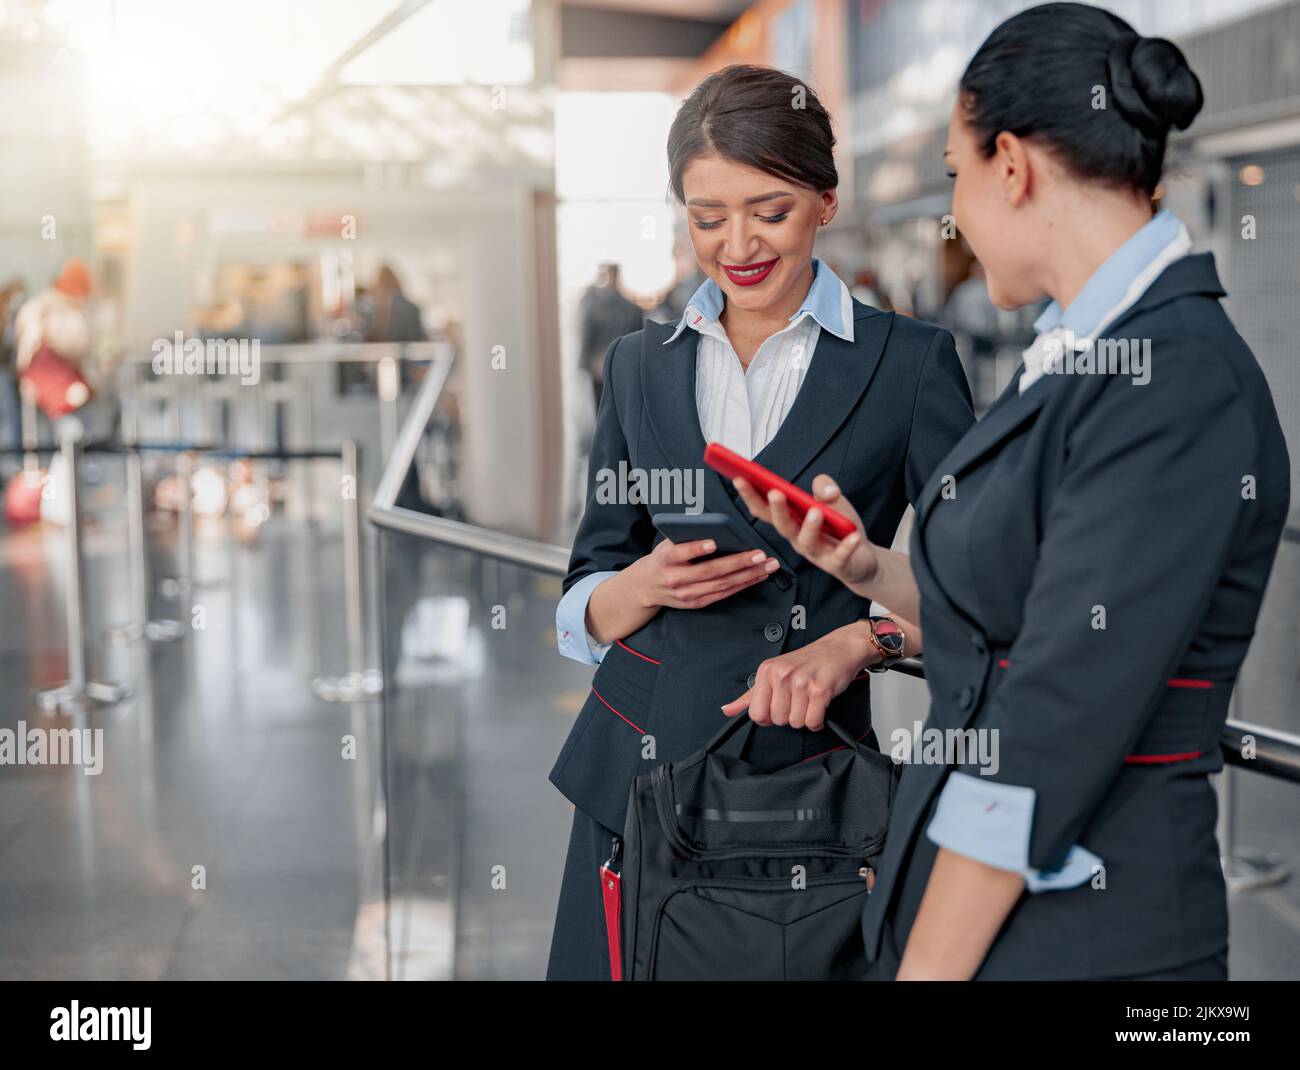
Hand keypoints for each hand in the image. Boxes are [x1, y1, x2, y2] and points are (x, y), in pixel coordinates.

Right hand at [628, 536, 779, 611]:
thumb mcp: (666, 543)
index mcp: (666, 559)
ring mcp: (687, 594)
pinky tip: (758, 576)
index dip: (696, 548)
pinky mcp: (697, 603)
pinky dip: (743, 585)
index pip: (680, 553)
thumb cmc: (662, 559)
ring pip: (721, 585)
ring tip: (767, 566)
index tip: (713, 542)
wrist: (646, 587)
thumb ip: (686, 536)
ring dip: (748, 575)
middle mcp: (676, 579)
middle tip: (760, 554)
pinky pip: (724, 594)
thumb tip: (714, 524)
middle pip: (709, 571)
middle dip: (738, 563)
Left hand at [719, 622, 876, 730]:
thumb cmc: (807, 662)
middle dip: (790, 715)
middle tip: (799, 699)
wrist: (838, 649)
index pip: (756, 713)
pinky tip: (819, 706)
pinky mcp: (819, 690)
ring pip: (795, 723)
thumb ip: (750, 695)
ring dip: (805, 717)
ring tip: (810, 700)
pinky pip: (812, 722)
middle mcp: (781, 675)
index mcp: (766, 671)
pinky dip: (817, 721)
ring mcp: (800, 682)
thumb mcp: (774, 673)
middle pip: (777, 720)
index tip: (779, 706)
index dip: (769, 716)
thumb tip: (727, 710)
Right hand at [733, 474, 878, 593]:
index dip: (751, 495)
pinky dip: (845, 547)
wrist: (862, 560)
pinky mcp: (836, 565)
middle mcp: (798, 539)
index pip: (765, 509)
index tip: (739, 477)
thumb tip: (826, 489)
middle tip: (774, 492)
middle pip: (781, 525)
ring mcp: (816, 553)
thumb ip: (825, 488)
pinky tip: (852, 537)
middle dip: (776, 509)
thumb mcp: (833, 502)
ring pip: (806, 542)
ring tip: (815, 511)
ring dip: (809, 527)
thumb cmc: (839, 530)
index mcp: (792, 522)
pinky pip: (839, 556)